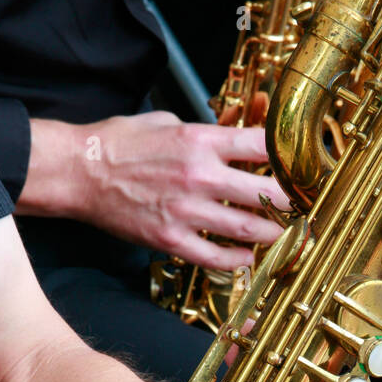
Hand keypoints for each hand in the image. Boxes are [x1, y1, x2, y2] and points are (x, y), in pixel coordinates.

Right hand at [20, 113, 289, 269]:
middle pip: (264, 192)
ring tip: (281, 234)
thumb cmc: (120, 143)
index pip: (261, 146)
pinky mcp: (171, 239)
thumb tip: (237, 133)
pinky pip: (214, 256)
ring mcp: (186, 211)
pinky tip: (247, 257)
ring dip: (270, 234)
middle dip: (290, 202)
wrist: (80, 172)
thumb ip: (206, 131)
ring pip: (246, 228)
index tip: (298, 165)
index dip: (286, 157)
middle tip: (301, 207)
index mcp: (200, 140)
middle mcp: (199, 175)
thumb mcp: (168, 122)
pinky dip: (236, 259)